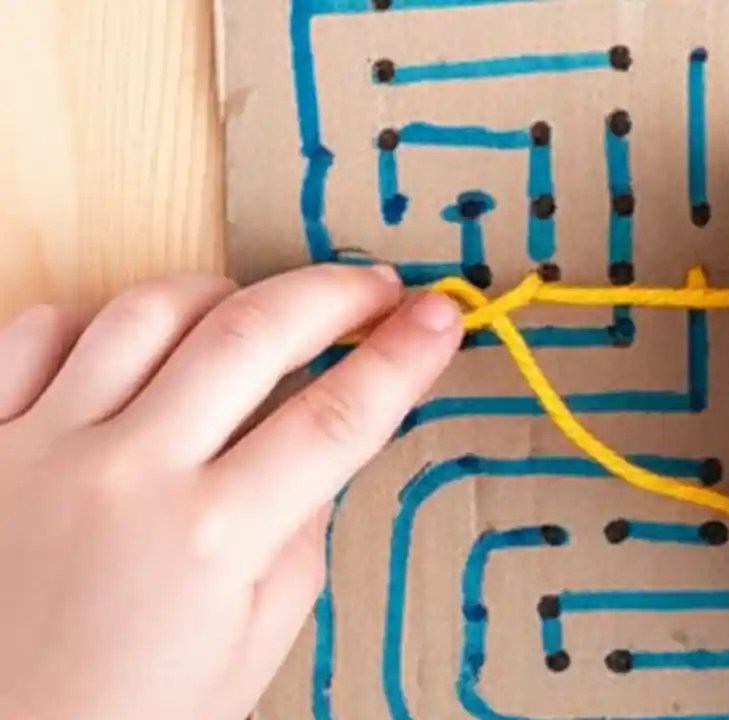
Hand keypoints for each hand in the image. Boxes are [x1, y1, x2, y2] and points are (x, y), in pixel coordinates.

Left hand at [0, 265, 460, 719]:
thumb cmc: (131, 713)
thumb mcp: (255, 643)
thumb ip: (299, 535)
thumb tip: (317, 449)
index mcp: (214, 539)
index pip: (339, 416)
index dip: (403, 356)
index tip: (440, 315)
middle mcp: (128, 476)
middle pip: (254, 332)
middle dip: (334, 293)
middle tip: (373, 289)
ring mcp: (41, 449)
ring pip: (149, 311)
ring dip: (224, 296)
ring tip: (255, 316)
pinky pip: (39, 331)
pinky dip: (99, 319)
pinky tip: (135, 344)